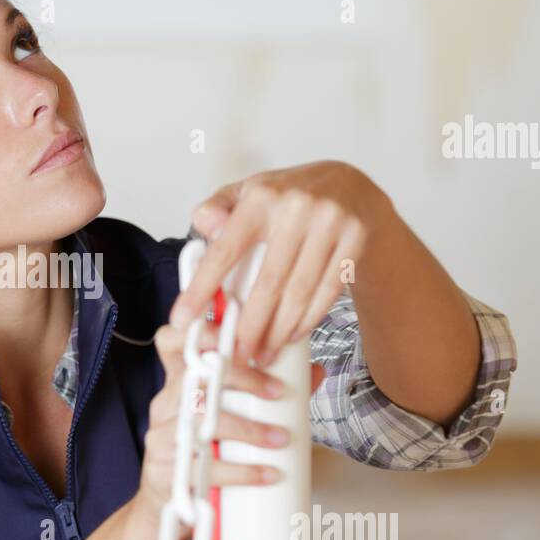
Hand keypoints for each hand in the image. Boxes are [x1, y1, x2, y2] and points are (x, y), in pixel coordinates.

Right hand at [131, 319, 326, 534]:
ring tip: (281, 439)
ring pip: (203, 422)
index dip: (201, 332)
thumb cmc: (202, 455)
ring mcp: (162, 438)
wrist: (167, 508)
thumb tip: (315, 371)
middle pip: (196, 376)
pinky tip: (268, 473)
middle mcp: (165, 405)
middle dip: (241, 377)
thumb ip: (267, 393)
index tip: (237, 333)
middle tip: (278, 392)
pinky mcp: (165, 473)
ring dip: (249, 430)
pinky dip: (243, 471)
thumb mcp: (227, 418)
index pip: (174, 342)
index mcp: (179, 384)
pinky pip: (206, 467)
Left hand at [169, 160, 393, 367]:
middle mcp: (296, 208)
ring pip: (299, 293)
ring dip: (278, 332)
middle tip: (237, 353)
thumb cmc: (289, 195)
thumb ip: (217, 209)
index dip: (202, 289)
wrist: (351, 185)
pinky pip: (327, 292)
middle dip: (249, 327)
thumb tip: (206, 229)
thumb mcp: (249, 191)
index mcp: (261, 197)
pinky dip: (307, 320)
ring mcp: (330, 223)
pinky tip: (291, 335)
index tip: (183, 319)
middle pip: (267, 283)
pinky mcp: (355, 240)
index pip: (224, 250)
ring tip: (263, 353)